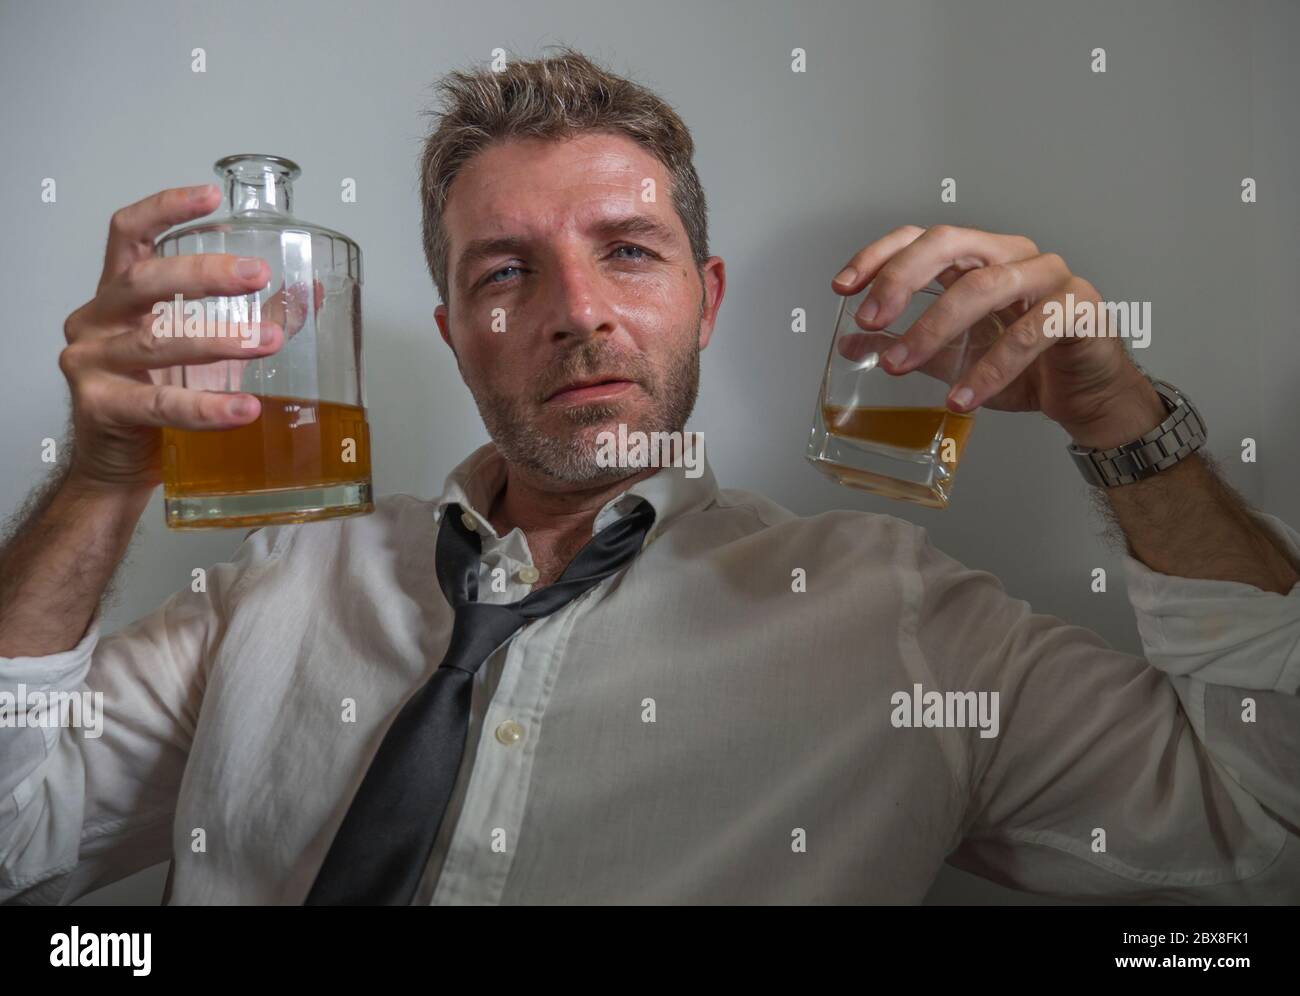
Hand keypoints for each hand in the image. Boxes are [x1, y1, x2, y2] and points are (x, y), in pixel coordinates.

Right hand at [59, 183, 318, 490]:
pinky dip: (206, 408)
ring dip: (216, 339)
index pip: (129, 234)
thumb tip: (308, 292)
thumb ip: (252, 318)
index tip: (212, 196)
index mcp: (119, 296)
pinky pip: (160, 405)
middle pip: (145, 280)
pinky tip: (243, 410)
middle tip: (258, 275)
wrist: (120, 468)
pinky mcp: (100, 407)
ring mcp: (91, 362)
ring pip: (155, 340)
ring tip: (267, 343)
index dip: (166, 209)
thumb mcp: (207, 352)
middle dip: (204, 274)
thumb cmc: (161, 401)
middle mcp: (97, 320)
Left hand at [831, 224, 1165, 447]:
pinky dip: (989, 369)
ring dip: (934, 328)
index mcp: (979, 258)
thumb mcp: (952, 359)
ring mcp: (1049, 275)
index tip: (843, 287)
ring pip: (984, 286)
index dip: (880, 256)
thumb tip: (850, 346)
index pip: (922, 238)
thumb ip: (906, 346)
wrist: (1087, 395)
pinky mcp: (1079, 307)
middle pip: (950, 244)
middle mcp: (1012, 255)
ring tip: (898, 367)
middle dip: (901, 279)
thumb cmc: (1027, 367)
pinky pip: (1028, 332)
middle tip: (869, 319)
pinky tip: (960, 398)